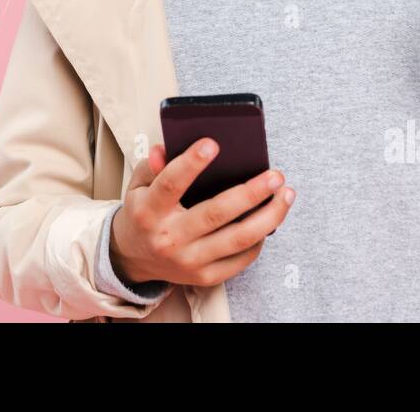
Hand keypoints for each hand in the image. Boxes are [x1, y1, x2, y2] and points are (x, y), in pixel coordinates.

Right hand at [109, 139, 294, 287]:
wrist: (134, 259)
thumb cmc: (143, 214)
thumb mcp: (138, 186)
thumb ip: (152, 165)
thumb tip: (166, 148)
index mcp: (149, 211)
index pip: (171, 184)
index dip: (191, 164)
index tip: (213, 143)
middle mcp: (169, 239)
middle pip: (216, 214)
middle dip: (250, 193)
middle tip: (275, 176)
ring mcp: (189, 261)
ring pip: (237, 239)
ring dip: (268, 217)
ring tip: (286, 195)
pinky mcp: (205, 277)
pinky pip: (241, 259)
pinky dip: (260, 238)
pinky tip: (271, 218)